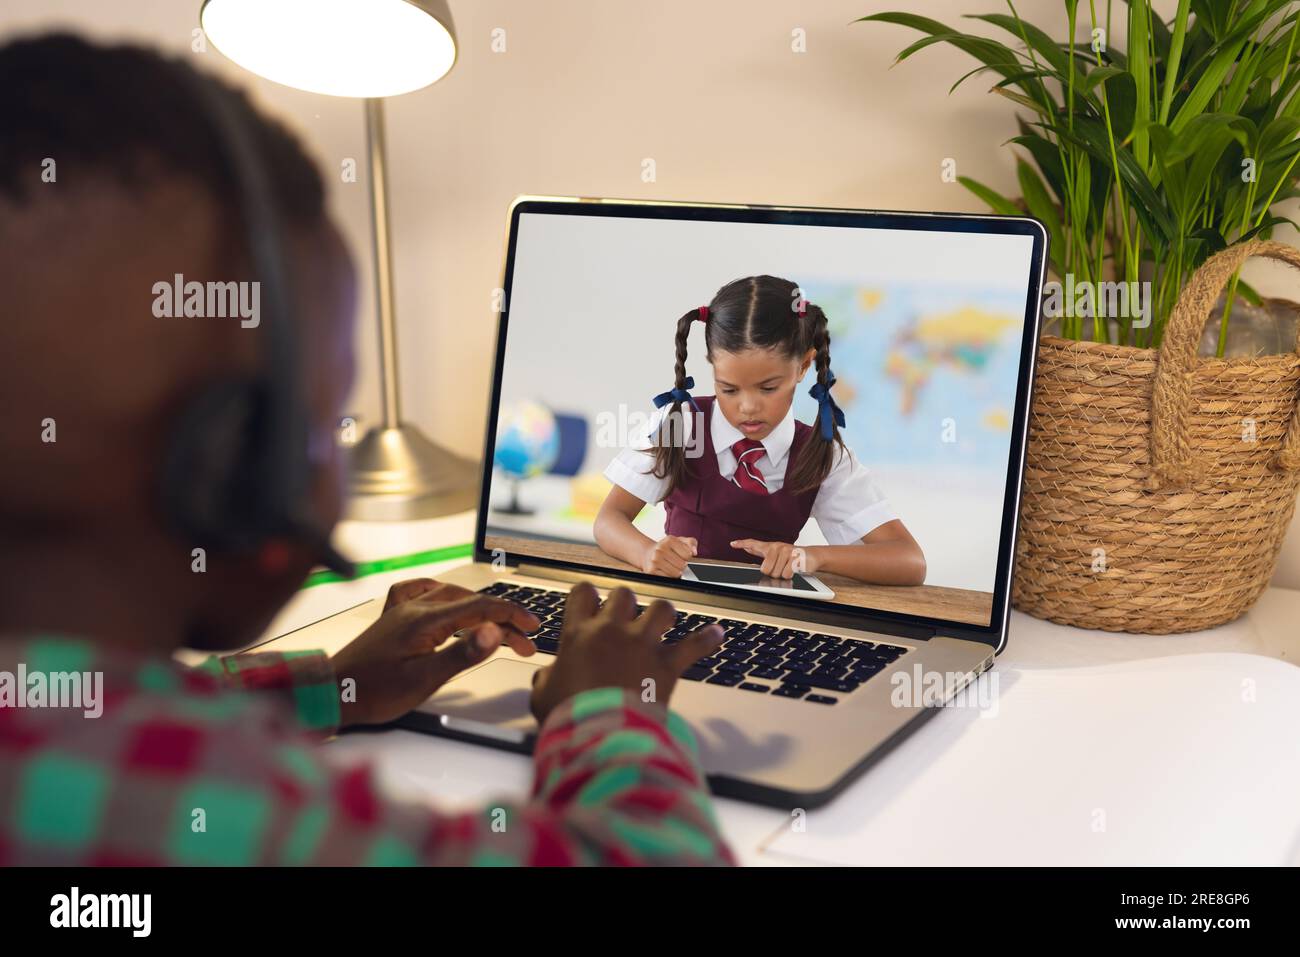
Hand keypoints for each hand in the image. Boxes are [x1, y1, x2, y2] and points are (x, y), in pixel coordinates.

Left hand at [330, 580, 539, 726]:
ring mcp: (402, 610)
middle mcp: (414, 608)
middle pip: (470, 602)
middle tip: (523, 641)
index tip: (533, 627)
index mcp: (424, 621)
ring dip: (479, 609)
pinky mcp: (393, 619)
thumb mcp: (423, 680)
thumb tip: (493, 631)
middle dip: (502, 618)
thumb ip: (461, 654)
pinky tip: (447, 600)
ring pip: (451, 596)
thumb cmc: (373, 692)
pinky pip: (423, 593)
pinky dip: (444, 595)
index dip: (511, 615)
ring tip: (497, 628)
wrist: (332, 694)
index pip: (480, 607)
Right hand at [530, 582, 724, 725]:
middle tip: (626, 618)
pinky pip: (694, 645)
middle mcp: (611, 631)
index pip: (583, 592)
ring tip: (663, 622)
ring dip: (663, 613)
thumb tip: (548, 677)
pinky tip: (717, 633)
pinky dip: (707, 640)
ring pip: (661, 608)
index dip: (588, 595)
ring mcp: (642, 644)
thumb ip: (546, 679)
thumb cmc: (569, 717)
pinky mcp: (667, 665)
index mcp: (578, 634)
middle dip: (626, 602)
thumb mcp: (543, 696)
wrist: (600, 735)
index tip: (592, 602)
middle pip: (623, 594)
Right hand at [641, 535, 696, 576]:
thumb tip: (694, 552)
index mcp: (669, 540)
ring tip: (670, 565)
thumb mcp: (680, 541)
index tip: (682, 554)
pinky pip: (668, 578)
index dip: (687, 556)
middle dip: (682, 565)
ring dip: (676, 572)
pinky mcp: (651, 571)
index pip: (688, 554)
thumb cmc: (667, 548)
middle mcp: (660, 549)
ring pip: (676, 573)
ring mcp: (655, 560)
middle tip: (675, 561)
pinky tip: (665, 570)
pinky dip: (669, 576)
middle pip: (682, 565)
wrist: (648, 553)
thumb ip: (691, 543)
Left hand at [730, 539, 816, 578]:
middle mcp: (777, 546)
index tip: (732, 544)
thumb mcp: (775, 553)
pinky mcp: (796, 557)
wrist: (811, 556)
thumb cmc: (791, 556)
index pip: (754, 543)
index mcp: (770, 546)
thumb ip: (761, 551)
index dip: (743, 544)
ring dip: (782, 575)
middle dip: (772, 573)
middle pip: (765, 569)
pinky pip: (787, 574)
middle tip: (780, 568)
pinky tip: (794, 568)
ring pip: (776, 574)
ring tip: (788, 567)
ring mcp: (787, 551)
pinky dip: (790, 575)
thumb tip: (747, 547)